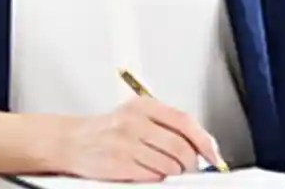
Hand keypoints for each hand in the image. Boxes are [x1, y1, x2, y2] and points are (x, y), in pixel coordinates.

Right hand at [55, 97, 223, 181]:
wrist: (71, 141)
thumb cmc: (108, 130)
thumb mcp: (137, 116)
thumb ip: (167, 125)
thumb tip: (200, 144)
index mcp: (144, 106)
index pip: (185, 122)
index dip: (204, 140)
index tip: (213, 154)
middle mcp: (135, 122)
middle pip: (180, 147)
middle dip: (191, 163)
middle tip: (191, 168)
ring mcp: (126, 143)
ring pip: (168, 164)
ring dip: (174, 172)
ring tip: (167, 169)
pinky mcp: (118, 164)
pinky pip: (151, 175)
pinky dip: (156, 177)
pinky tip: (149, 171)